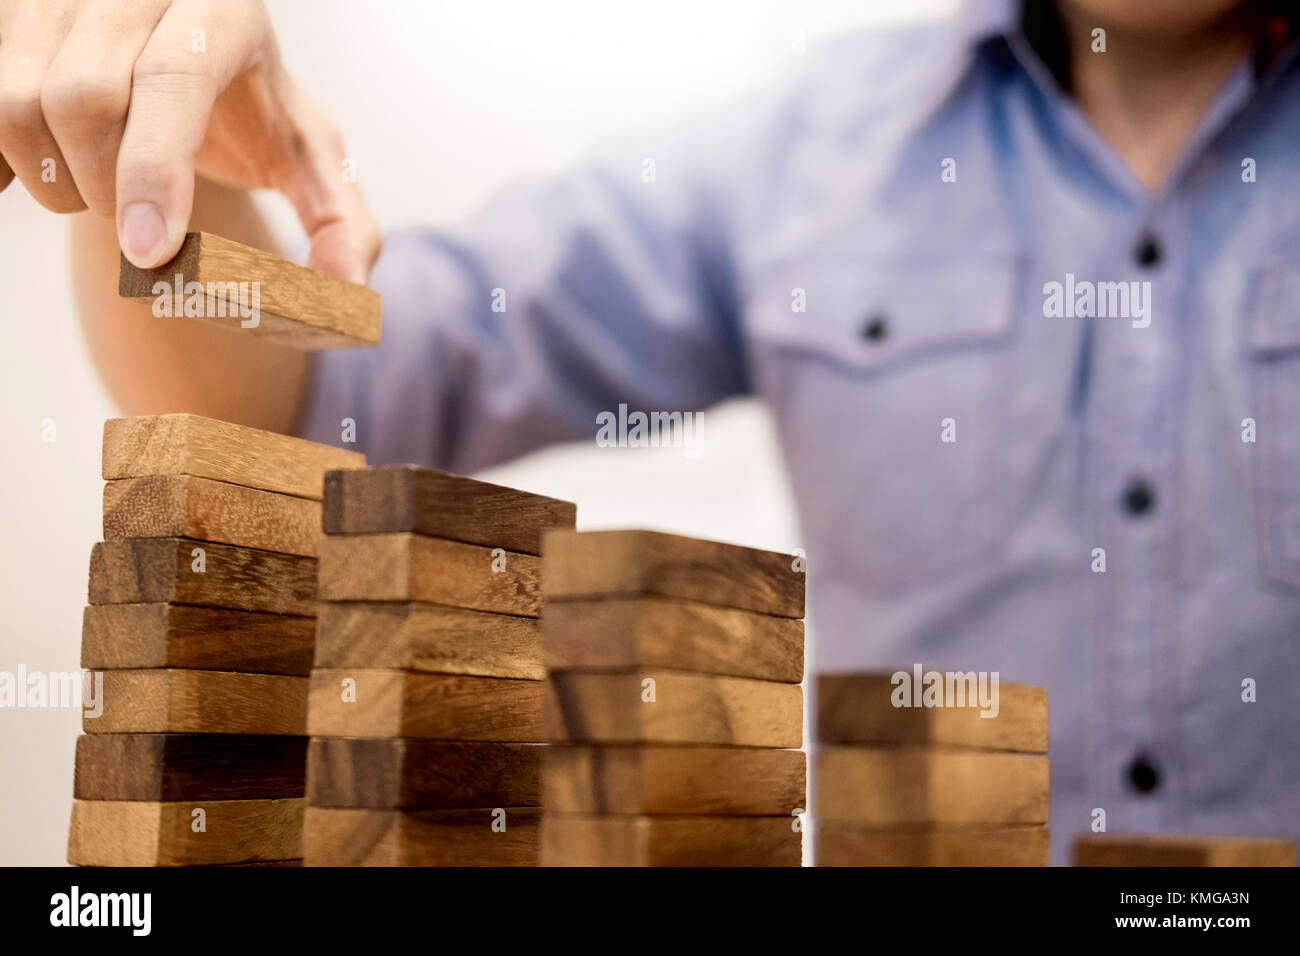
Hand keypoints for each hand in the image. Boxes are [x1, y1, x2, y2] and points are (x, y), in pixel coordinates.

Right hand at [0, 0, 378, 281]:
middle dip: (107, 192)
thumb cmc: (253, 111)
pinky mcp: (9, 17)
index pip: (173, 78)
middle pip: (84, 97)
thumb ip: (341, 221)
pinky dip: (6, 159)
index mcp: (222, 7)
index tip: (148, 253)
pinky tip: (46, 171)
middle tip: (142, 229)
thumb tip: (349, 286)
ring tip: (100, 191)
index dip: (154, 171)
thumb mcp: (309, 158)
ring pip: (16, 100)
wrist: (190, 56)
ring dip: (54, 179)